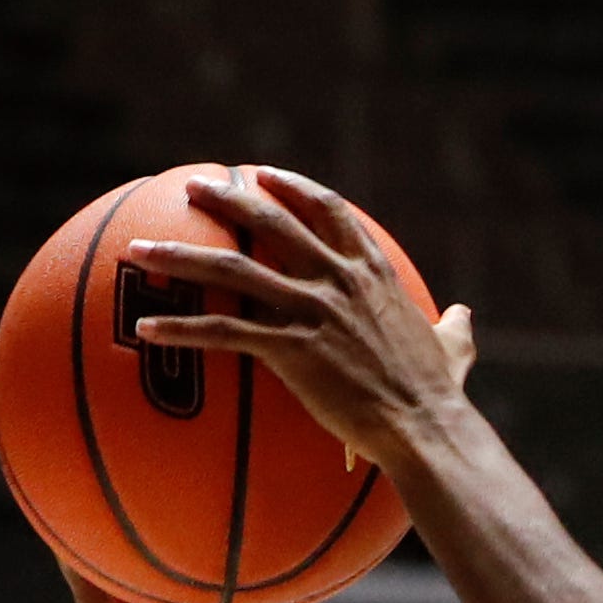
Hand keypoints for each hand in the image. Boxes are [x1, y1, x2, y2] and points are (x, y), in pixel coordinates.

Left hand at [127, 166, 477, 470]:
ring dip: (180, 254)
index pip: (328, 210)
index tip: (261, 175)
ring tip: (139, 249)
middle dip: (225, 198)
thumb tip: (463, 315)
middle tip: (191, 186)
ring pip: (232, 269)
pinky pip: (224, 331)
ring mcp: (312, 312)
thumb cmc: (441, 396)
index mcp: (373, 273)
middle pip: (270, 223)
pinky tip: (146, 329)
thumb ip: (454, 328)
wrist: (426, 427)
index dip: (292, 187)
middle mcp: (338, 281)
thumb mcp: (453, 350)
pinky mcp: (291, 349)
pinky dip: (181, 328)